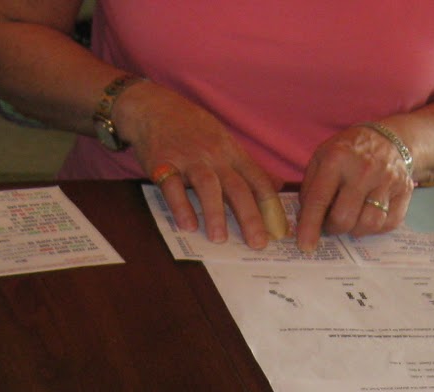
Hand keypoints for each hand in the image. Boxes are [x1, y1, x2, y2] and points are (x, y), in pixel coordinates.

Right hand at [120, 84, 279, 247]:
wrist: (153, 106)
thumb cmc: (192, 128)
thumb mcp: (225, 140)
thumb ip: (248, 166)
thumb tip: (277, 185)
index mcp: (232, 152)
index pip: (258, 180)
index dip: (271, 207)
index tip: (280, 232)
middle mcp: (214, 155)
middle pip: (237, 187)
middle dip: (250, 217)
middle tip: (258, 244)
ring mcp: (189, 158)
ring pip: (208, 186)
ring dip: (215, 213)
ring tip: (220, 239)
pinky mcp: (163, 163)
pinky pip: (173, 186)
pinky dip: (180, 206)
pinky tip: (187, 225)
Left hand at [294, 124, 414, 252]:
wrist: (391, 139)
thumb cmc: (349, 153)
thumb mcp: (322, 157)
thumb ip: (310, 188)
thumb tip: (304, 222)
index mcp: (337, 159)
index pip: (319, 199)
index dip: (310, 226)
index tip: (305, 245)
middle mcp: (364, 169)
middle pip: (344, 218)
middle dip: (333, 228)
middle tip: (331, 223)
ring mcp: (387, 180)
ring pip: (368, 224)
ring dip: (355, 229)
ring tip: (351, 218)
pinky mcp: (404, 191)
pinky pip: (388, 224)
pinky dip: (375, 228)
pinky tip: (368, 215)